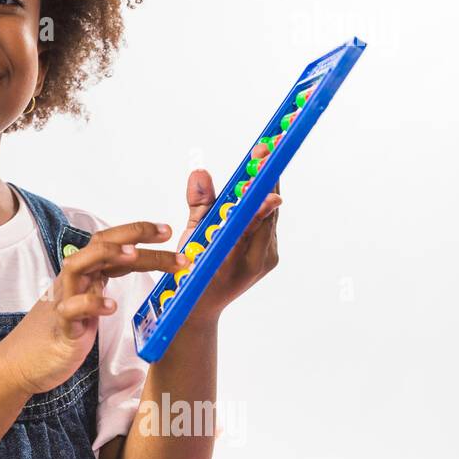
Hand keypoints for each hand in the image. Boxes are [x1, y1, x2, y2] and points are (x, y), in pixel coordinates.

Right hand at [0, 222, 190, 396]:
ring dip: (106, 256)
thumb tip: (134, 275)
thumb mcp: (87, 302)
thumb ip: (103, 285)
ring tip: (134, 254)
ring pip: (78, 266)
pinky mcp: (61, 327)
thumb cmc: (60, 332)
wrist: (21, 362)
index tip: (166, 231)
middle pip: (99, 246)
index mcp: (83, 275)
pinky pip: (71, 310)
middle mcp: (72, 281)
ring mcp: (64, 301)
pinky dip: (90, 304)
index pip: (109, 243)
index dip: (137, 233)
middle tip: (168, 236)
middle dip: (134, 236)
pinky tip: (111, 306)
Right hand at [181, 143, 281, 320]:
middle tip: (264, 150)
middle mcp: (260, 258)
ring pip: (270, 215)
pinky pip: (267, 223)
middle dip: (265, 180)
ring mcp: (268, 257)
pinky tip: (257, 184)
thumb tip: (200, 172)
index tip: (264, 164)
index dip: (260, 188)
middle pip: (268, 210)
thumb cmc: (189, 276)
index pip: (254, 217)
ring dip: (265, 188)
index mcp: (238, 258)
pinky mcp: (269, 255)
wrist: (200, 308)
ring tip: (262, 158)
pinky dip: (261, 204)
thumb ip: (198, 205)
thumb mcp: (188, 240)